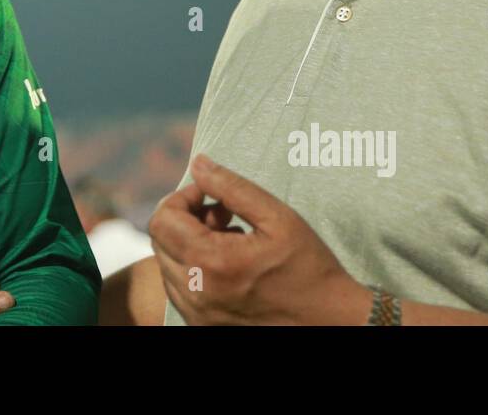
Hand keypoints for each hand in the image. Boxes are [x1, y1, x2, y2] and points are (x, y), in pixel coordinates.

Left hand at [148, 154, 369, 324]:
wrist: (328, 320)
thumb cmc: (308, 266)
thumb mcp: (277, 216)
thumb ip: (231, 187)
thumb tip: (198, 164)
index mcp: (212, 262)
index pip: (163, 219)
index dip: (183, 197)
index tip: (212, 196)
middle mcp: (197, 292)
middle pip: (159, 239)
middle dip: (185, 217)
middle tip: (223, 215)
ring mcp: (197, 313)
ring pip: (166, 263)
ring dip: (188, 242)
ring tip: (229, 238)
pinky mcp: (202, 324)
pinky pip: (178, 287)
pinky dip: (193, 268)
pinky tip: (227, 263)